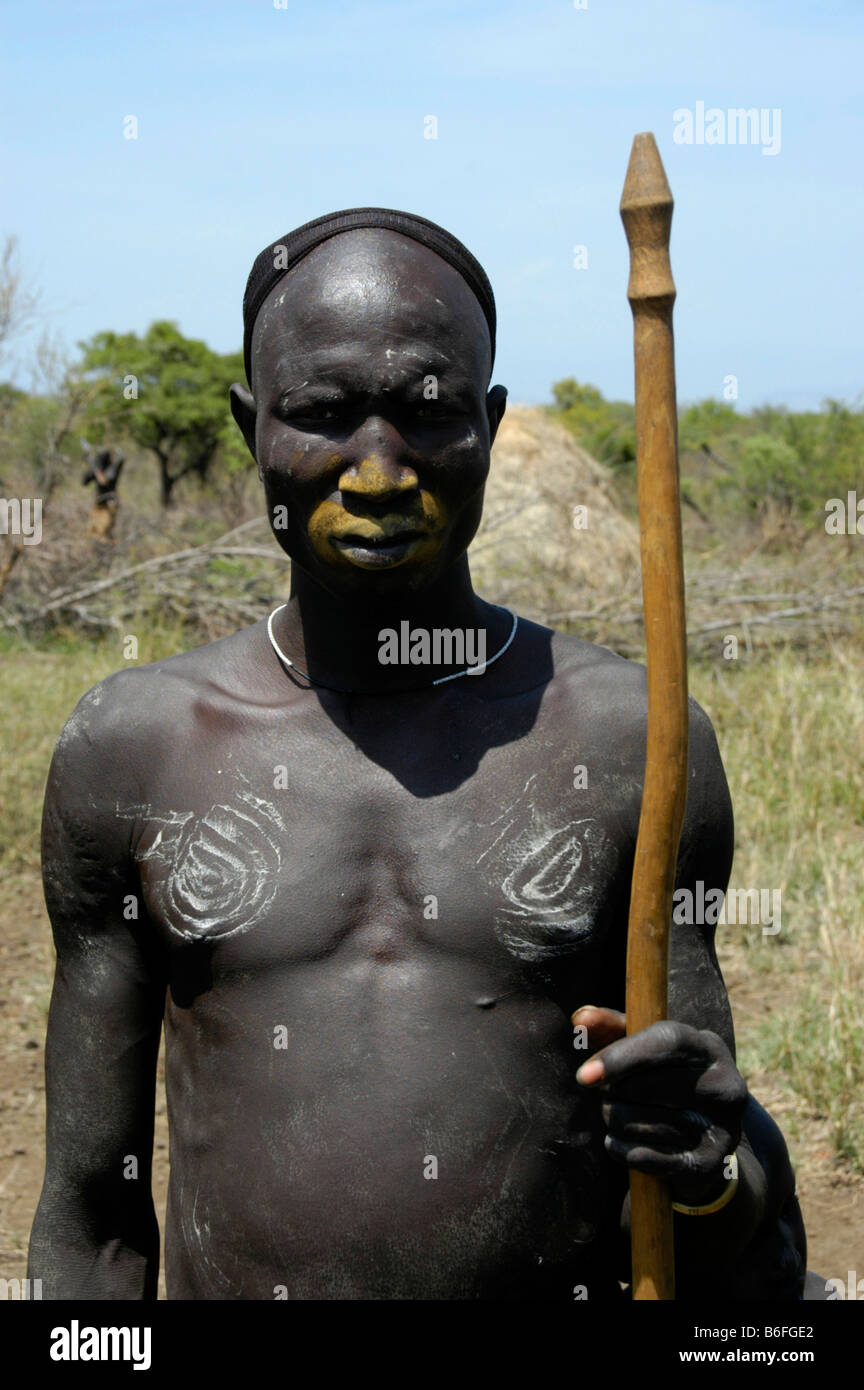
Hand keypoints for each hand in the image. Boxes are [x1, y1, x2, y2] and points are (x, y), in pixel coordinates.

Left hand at [572, 1005, 747, 1207]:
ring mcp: (724, 1127)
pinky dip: (620, 1149)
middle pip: (645, 1086)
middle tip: (610, 1094)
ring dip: (614, 1121)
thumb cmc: (665, 1078)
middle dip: (612, 1093)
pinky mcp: (710, 1164)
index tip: (584, 1076)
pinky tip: (619, 1142)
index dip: (622, 1056)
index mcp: (709, 1046)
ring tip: (620, 1115)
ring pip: (639, 1123)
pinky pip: (644, 1157)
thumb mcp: (645, 1048)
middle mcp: (725, 1085)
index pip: (667, 1041)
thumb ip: (612, 1028)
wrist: (707, 1138)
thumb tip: (581, 1018)